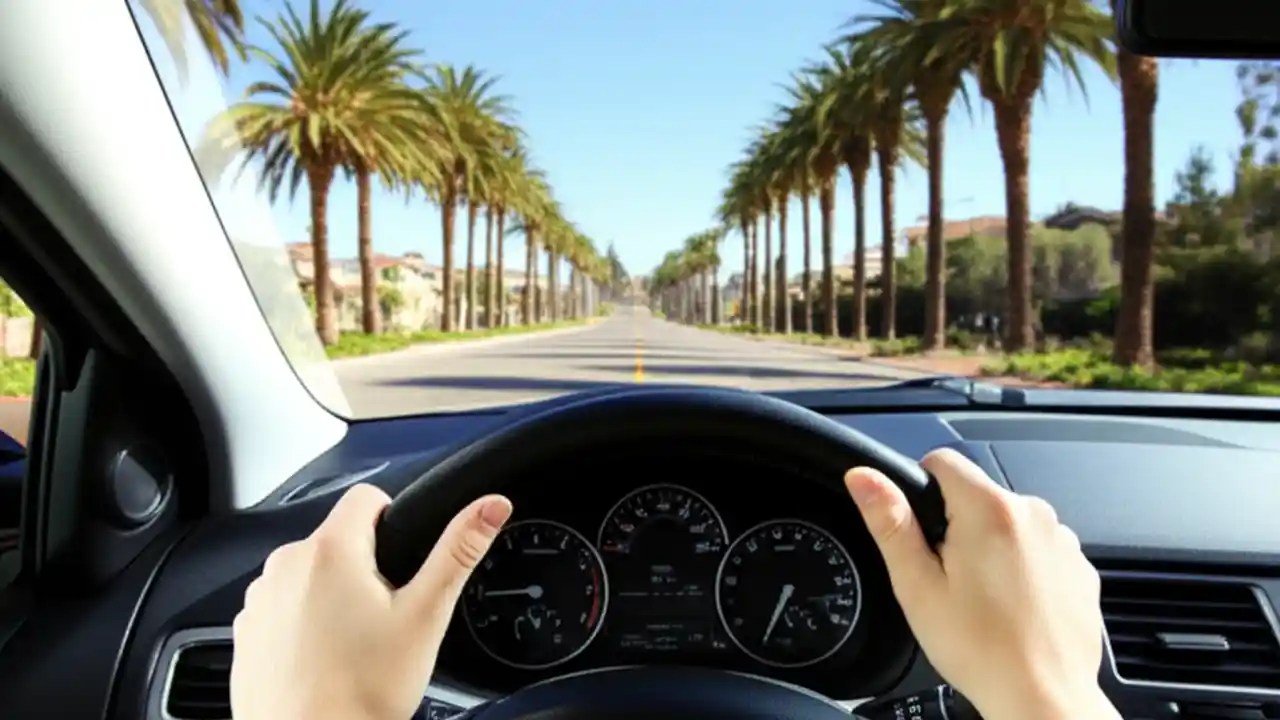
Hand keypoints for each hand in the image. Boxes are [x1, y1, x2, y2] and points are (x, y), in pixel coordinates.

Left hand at [231, 484, 512, 719]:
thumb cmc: (360, 693)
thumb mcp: (425, 617)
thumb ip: (458, 553)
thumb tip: (490, 507)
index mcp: (331, 551)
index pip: (366, 497)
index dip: (393, 521)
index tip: (401, 562)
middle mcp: (285, 565)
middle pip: (338, 538)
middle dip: (365, 567)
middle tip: (383, 617)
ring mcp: (260, 598)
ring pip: (310, 573)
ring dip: (331, 594)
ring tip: (352, 643)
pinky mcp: (247, 629)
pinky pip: (283, 605)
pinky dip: (303, 622)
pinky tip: (323, 657)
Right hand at [845, 449, 1118, 719]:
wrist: (1042, 698)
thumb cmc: (980, 649)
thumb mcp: (916, 585)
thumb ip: (890, 522)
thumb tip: (863, 476)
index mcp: (988, 510)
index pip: (943, 461)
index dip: (922, 490)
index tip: (922, 530)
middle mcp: (1033, 514)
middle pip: (978, 496)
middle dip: (958, 527)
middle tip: (949, 579)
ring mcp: (1063, 541)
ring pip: (1010, 524)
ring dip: (993, 548)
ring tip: (984, 600)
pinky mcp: (1080, 567)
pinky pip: (1040, 551)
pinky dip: (1024, 570)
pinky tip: (1013, 608)